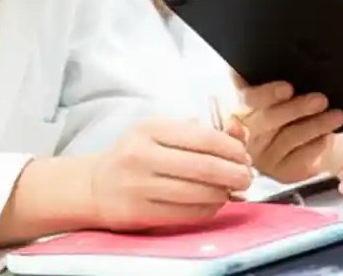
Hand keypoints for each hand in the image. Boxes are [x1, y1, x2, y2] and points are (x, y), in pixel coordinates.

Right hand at [89, 118, 253, 230]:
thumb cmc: (135, 155)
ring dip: (224, 193)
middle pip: (204, 167)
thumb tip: (238, 133)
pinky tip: (213, 202)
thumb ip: (196, 131)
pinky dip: (209, 209)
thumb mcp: (158, 132)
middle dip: (234, 173)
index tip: (243, 154)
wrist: (96, 186)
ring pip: (198, 193)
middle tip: (246, 176)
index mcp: (149, 129)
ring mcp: (140, 186)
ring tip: (231, 190)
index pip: (203, 137)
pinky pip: (187, 213)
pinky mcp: (140, 213)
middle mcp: (142, 156)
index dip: (231, 148)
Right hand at [235, 73, 342, 183]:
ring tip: (337, 116)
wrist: (293, 137)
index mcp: (239, 104)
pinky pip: (298, 161)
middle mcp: (245, 132)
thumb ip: (273, 79)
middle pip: (268, 120)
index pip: (247, 99)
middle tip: (321, 100)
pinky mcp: (278, 172)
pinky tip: (328, 137)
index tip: (288, 88)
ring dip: (315, 126)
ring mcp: (261, 155)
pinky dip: (316, 147)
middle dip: (297, 109)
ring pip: (287, 139)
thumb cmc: (284, 105)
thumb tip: (296, 65)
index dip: (266, 94)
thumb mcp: (275, 90)